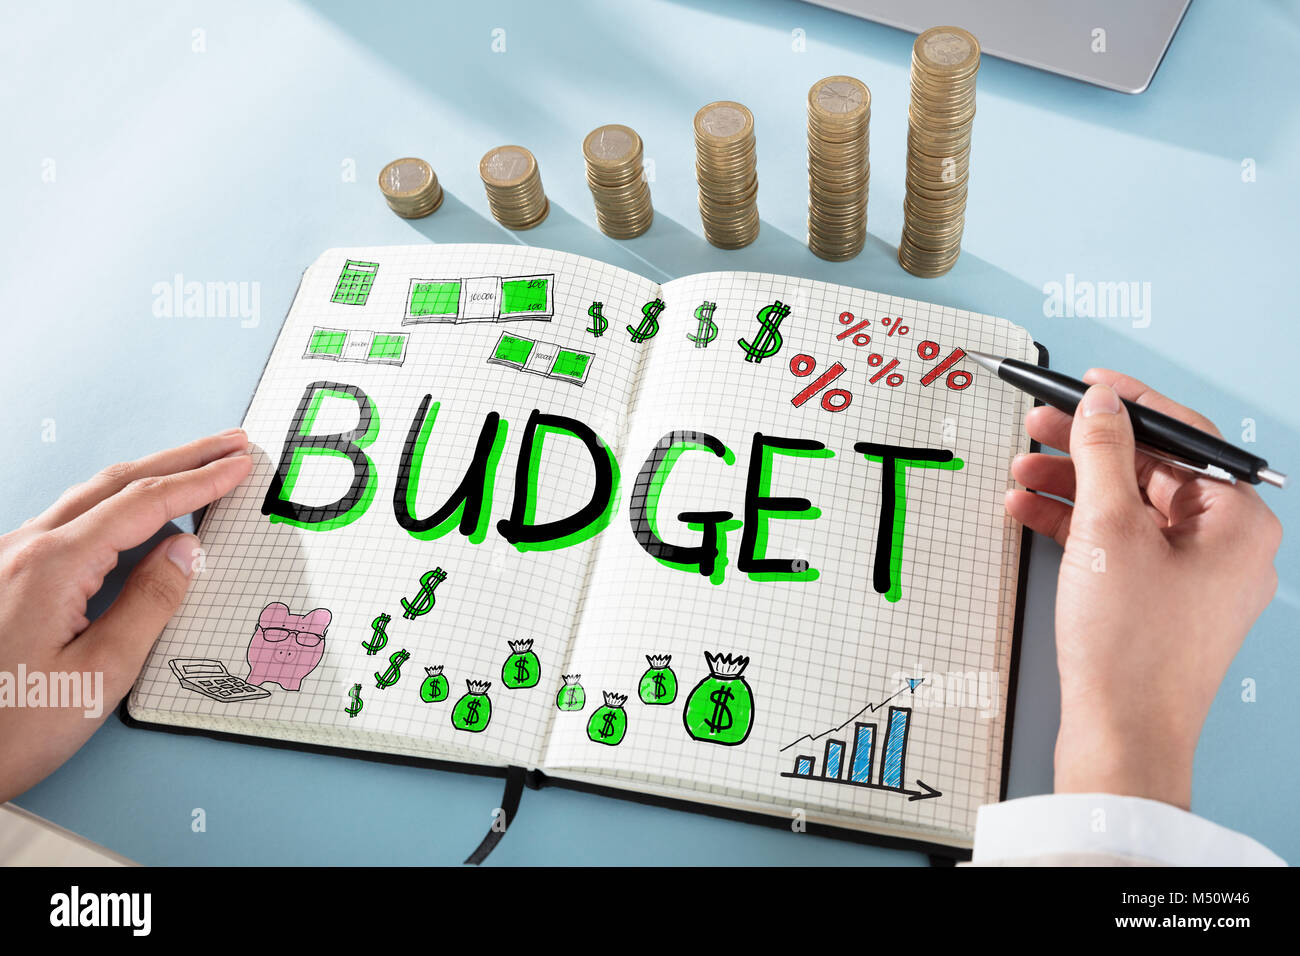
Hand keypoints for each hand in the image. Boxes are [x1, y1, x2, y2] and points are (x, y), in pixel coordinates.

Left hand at [0, 429, 251, 801]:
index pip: (143, 504)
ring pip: (91, 497)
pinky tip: (142, 514)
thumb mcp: (99, 674)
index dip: (198, 482)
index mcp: (53, 566)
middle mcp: (26, 549)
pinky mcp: (6, 577)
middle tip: (230, 443)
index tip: (239, 466)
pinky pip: (72, 520)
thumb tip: (186, 552)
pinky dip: (119, 503)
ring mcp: (10, 559)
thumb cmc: (11, 727)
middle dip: (180, 458)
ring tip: (197, 467)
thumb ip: (149, 604)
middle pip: (116, 482)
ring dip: (150, 476)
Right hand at [1005, 370, 1280, 809]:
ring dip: (1072, 487)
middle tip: (1038, 427)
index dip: (1129, 403)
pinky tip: (1031, 514)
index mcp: (1238, 522)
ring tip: (1021, 473)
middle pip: (1152, 471)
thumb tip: (1101, 404)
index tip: (1086, 385)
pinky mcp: (1160, 603)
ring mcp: (1193, 578)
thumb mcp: (1108, 528)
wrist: (1121, 735)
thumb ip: (1103, 454)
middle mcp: (1225, 547)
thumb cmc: (1131, 647)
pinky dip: (1076, 527)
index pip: (1185, 436)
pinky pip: (1120, 545)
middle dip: (1087, 450)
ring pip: (1129, 508)